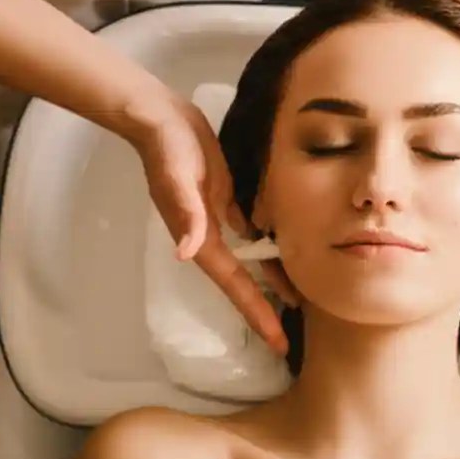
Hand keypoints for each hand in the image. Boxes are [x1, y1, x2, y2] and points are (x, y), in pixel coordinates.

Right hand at [126, 90, 294, 354]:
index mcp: (201, 238)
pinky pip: (252, 232)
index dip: (255, 313)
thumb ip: (185, 213)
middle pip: (244, 281)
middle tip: (291, 337)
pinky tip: (289, 252)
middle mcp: (211, 236)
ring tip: (299, 298)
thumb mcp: (176, 179)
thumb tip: (186, 253)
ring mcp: (220, 219)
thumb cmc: (167, 147)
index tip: (277, 340)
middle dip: (265, 308)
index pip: (234, 286)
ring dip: (271, 278)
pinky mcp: (227, 200)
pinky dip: (268, 246)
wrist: (160, 118)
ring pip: (251, 259)